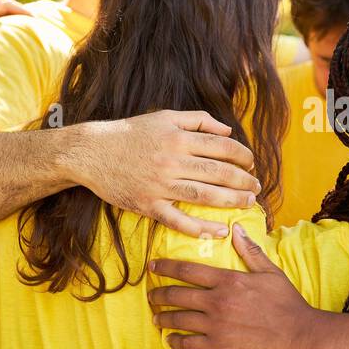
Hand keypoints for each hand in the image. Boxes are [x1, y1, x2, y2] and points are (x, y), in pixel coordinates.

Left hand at [0, 0, 30, 77]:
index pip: (7, 4)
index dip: (22, 9)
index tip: (35, 19)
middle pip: (8, 7)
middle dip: (24, 12)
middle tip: (38, 22)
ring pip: (7, 15)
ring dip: (19, 18)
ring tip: (33, 27)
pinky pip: (3, 23)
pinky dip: (13, 25)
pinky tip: (20, 34)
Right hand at [72, 110, 261, 237]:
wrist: (91, 152)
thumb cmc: (131, 133)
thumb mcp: (165, 116)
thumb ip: (198, 120)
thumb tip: (228, 131)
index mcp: (178, 138)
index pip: (222, 148)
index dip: (243, 157)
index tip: (251, 164)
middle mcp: (172, 161)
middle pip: (218, 173)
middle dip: (244, 181)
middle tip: (257, 187)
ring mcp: (160, 185)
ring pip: (204, 195)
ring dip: (231, 200)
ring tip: (248, 202)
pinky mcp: (148, 205)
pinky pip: (177, 220)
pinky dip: (199, 228)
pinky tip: (219, 231)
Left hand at [149, 224, 317, 348]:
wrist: (301, 338)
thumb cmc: (289, 305)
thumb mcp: (271, 273)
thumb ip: (250, 251)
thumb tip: (236, 228)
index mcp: (229, 280)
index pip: (188, 270)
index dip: (166, 267)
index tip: (152, 266)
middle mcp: (217, 301)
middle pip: (176, 294)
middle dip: (158, 294)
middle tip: (150, 296)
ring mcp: (216, 326)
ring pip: (178, 320)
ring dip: (163, 318)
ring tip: (156, 318)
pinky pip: (187, 344)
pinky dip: (175, 342)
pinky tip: (170, 341)